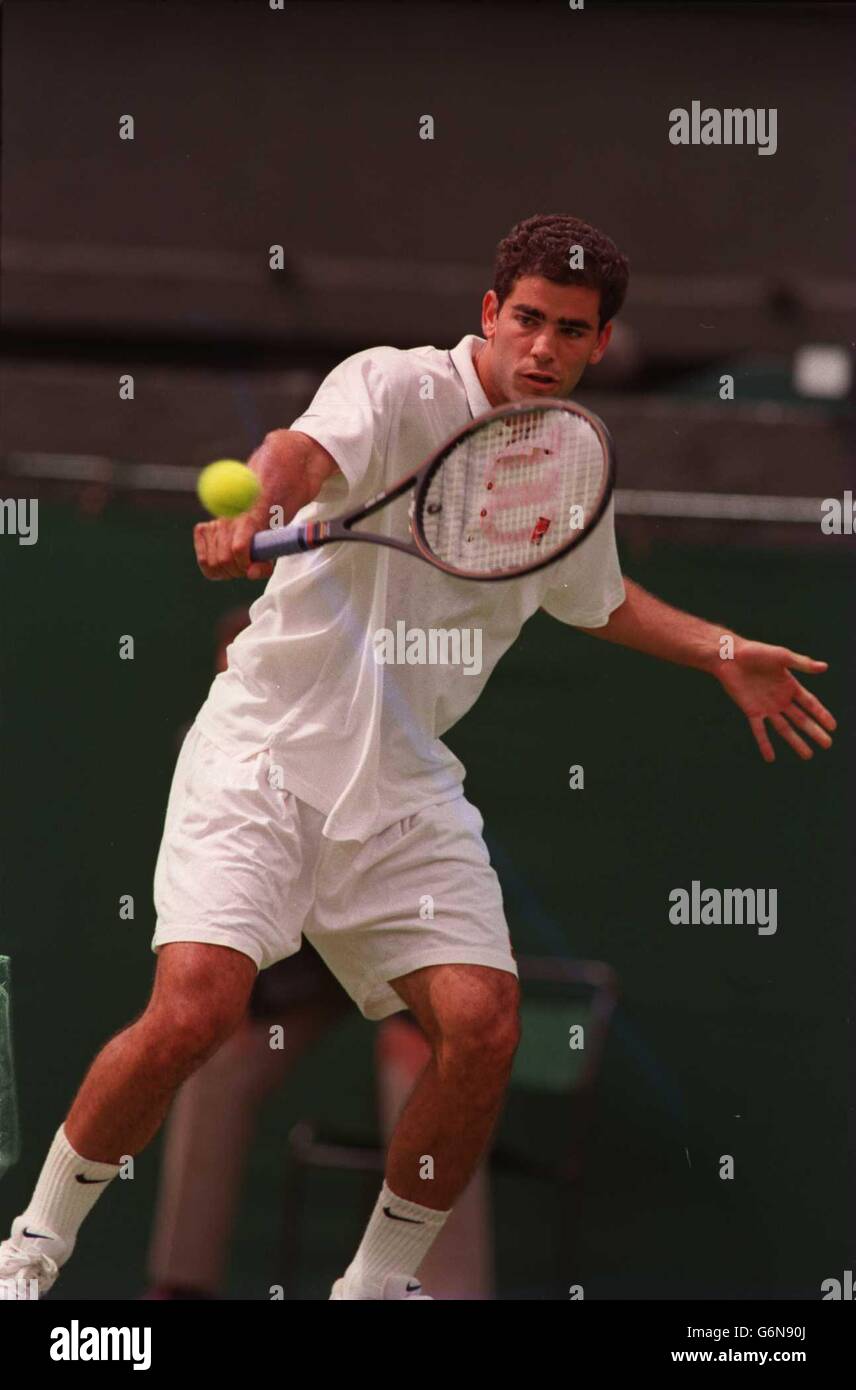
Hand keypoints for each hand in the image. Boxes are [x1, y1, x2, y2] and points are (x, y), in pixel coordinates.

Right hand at [193, 501, 274, 581]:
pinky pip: (202, 560)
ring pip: (211, 562)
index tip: (249, 568)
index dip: (244, 565)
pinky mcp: (201, 529)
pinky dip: (211, 569)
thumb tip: (250, 574)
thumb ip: (263, 568)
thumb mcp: (269, 555)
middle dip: (234, 571)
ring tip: (232, 567)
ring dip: (223, 572)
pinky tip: (220, 565)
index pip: (239, 548)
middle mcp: (227, 521)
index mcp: (248, 522)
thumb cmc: (261, 540)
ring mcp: (212, 524)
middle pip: (223, 559)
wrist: (252, 517)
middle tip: (241, 570)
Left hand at [715, 640, 835, 761]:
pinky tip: (770, 758)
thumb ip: (802, 663)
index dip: (822, 715)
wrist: (730, 656)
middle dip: (814, 732)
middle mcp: (780, 699)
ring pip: (784, 729)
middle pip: (801, 720)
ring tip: (808, 756)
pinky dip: (764, 744)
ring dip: (796, 742)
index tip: (833, 727)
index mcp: (790, 686)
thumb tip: (825, 667)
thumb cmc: (756, 652)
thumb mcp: (782, 656)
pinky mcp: (752, 711)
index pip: (810, 704)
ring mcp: (767, 707)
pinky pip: (759, 731)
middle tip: (827, 745)